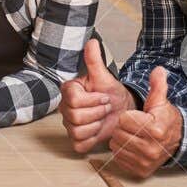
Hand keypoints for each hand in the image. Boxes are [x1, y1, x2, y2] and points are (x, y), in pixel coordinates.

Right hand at [59, 38, 133, 152]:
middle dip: (97, 112)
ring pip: (77, 131)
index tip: (104, 96)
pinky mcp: (76, 139)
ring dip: (96, 125)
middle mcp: (65, 107)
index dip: (93, 100)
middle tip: (106, 107)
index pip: (74, 99)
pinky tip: (98, 129)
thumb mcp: (105, 77)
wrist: (121, 109)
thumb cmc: (111, 92)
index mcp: (69, 90)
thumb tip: (92, 42)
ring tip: (103, 118)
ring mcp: (69, 124)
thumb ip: (95, 60)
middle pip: (75, 116)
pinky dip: (92, 139)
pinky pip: (79, 144)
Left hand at [106, 67, 182, 177]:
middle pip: (118, 133)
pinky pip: (119, 158)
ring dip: (121, 139)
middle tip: (134, 126)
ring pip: (116, 146)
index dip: (127, 115)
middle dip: (123, 128)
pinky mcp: (140, 170)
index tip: (137, 116)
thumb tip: (158, 70)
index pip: (123, 119)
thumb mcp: (160, 101)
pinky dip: (123, 151)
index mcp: (155, 129)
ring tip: (134, 135)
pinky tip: (133, 146)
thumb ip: (157, 85)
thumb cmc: (165, 120)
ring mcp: (145, 161)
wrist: (177, 141)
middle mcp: (151, 148)